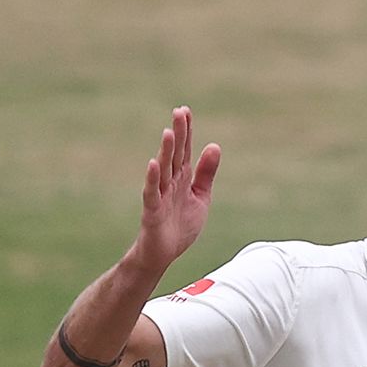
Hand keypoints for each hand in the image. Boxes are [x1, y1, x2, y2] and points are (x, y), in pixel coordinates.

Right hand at [136, 106, 220, 270]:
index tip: (186, 111)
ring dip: (165, 152)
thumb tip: (214, 145)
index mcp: (183, 179)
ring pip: (164, 170)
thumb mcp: (200, 198)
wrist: (164, 254)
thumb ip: (206, 174)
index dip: (186, 132)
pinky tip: (154, 164)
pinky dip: (153, 179)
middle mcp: (170, 183)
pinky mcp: (152, 211)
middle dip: (178, 135)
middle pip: (175, 155)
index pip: (185, 151)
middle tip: (179, 112)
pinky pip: (152, 193)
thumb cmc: (180, 226)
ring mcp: (160, 196)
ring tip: (168, 133)